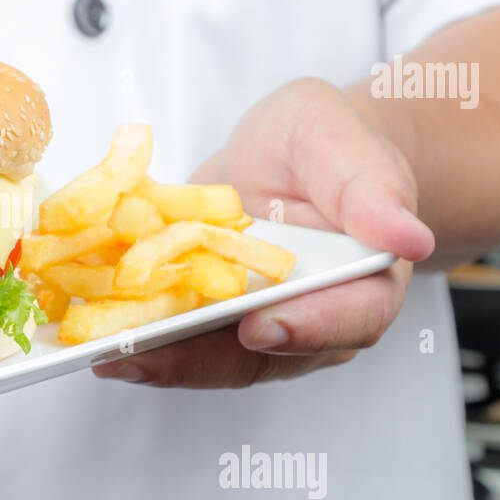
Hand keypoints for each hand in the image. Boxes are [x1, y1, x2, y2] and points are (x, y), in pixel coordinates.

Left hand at [93, 78, 434, 387]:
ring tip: (102, 353)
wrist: (297, 161)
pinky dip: (138, 338)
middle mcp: (312, 318)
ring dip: (157, 359)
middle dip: (200, 358)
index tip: (261, 327)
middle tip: (140, 355)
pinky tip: (92, 333)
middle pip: (265, 355)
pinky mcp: (211, 320)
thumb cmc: (326, 145)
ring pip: (214, 357)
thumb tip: (407, 233)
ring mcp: (257, 326)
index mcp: (364, 279)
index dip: (308, 328)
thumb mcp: (341, 140)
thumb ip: (370, 186)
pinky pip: (179, 337)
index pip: (350, 317)